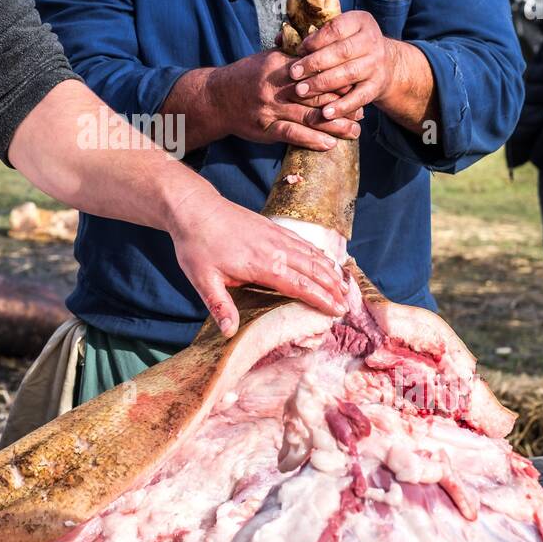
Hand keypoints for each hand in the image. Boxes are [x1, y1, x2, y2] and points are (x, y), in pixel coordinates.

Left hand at [166, 189, 347, 336]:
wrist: (194, 209)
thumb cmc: (197, 245)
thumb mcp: (203, 279)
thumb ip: (220, 305)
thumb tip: (229, 332)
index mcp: (263, 265)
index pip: (300, 285)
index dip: (321, 299)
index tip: (336, 311)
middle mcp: (275, 249)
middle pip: (313, 269)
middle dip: (333, 287)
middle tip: (348, 303)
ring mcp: (275, 235)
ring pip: (311, 254)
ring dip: (330, 269)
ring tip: (344, 285)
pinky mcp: (272, 227)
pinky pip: (302, 241)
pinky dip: (318, 252)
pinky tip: (324, 258)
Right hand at [209, 50, 362, 150]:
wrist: (215, 98)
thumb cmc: (245, 76)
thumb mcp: (266, 58)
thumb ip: (292, 54)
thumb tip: (319, 44)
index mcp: (278, 65)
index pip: (315, 70)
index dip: (338, 78)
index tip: (356, 84)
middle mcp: (275, 87)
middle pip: (316, 95)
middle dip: (342, 104)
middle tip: (363, 110)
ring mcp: (269, 109)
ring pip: (308, 117)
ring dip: (334, 126)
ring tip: (355, 131)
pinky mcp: (264, 128)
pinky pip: (292, 134)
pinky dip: (312, 140)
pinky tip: (329, 144)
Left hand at [289, 10, 400, 119]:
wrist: (385, 63)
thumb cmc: (348, 46)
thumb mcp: (337, 34)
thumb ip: (311, 35)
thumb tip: (279, 39)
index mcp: (359, 21)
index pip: (336, 28)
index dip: (315, 40)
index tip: (298, 50)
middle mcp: (371, 41)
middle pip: (341, 52)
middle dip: (314, 63)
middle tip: (293, 74)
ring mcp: (376, 64)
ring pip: (348, 74)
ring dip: (322, 84)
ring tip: (301, 91)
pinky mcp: (377, 86)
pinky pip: (359, 97)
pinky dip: (342, 106)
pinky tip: (325, 113)